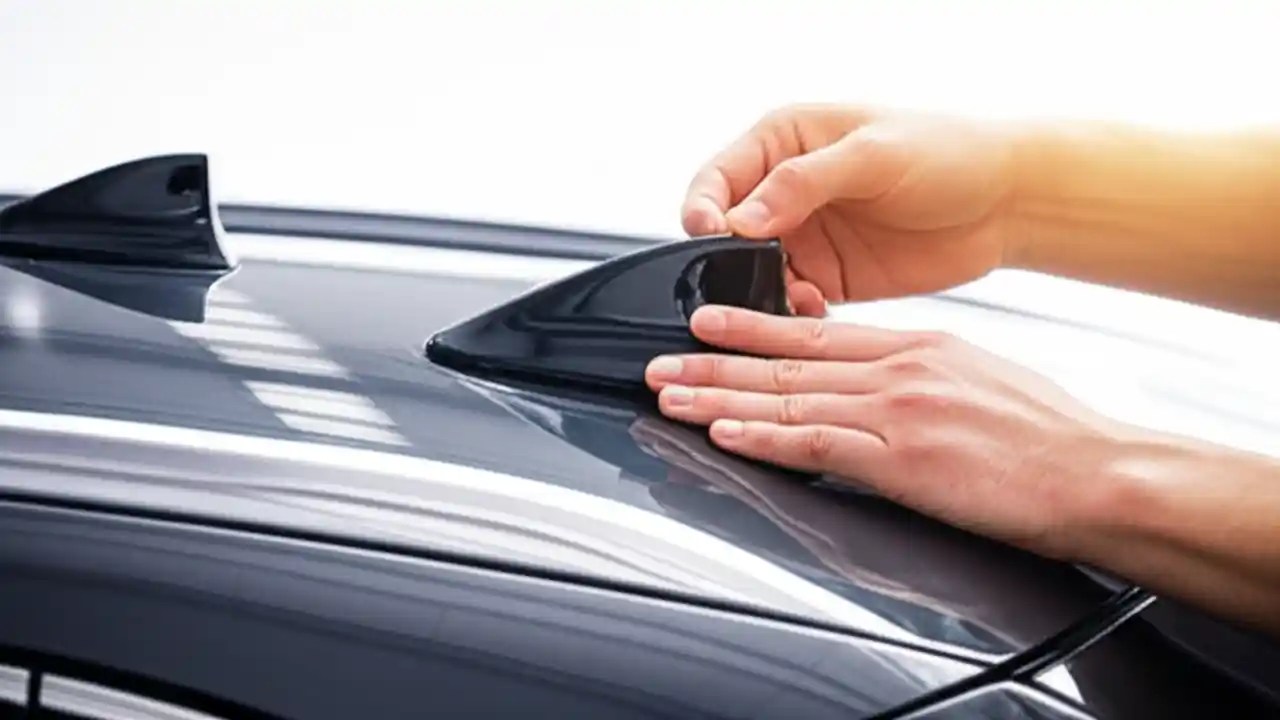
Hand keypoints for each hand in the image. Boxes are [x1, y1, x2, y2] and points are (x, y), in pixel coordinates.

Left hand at [645, 305, 1126, 559]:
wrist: (1097, 472)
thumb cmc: (1050, 435)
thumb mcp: (979, 378)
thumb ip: (921, 375)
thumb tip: (879, 384)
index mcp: (918, 346)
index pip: (817, 331)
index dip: (755, 325)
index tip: (709, 320)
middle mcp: (898, 370)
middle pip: (787, 362)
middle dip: (716, 361)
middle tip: (662, 360)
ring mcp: (897, 412)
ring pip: (788, 399)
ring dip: (720, 397)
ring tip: (672, 396)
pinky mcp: (903, 459)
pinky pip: (817, 443)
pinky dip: (764, 438)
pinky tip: (726, 432)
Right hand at [682, 105, 1019, 314]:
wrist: (1006, 202)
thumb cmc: (948, 153)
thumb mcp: (872, 155)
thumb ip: (803, 183)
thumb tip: (741, 219)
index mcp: (783, 142)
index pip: (717, 178)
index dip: (704, 208)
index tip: (710, 234)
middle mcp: (784, 191)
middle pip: (725, 232)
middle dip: (725, 259)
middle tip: (738, 279)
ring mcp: (804, 237)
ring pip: (751, 273)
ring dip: (756, 292)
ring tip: (785, 296)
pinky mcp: (827, 277)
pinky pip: (789, 302)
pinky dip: (790, 312)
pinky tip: (812, 307)